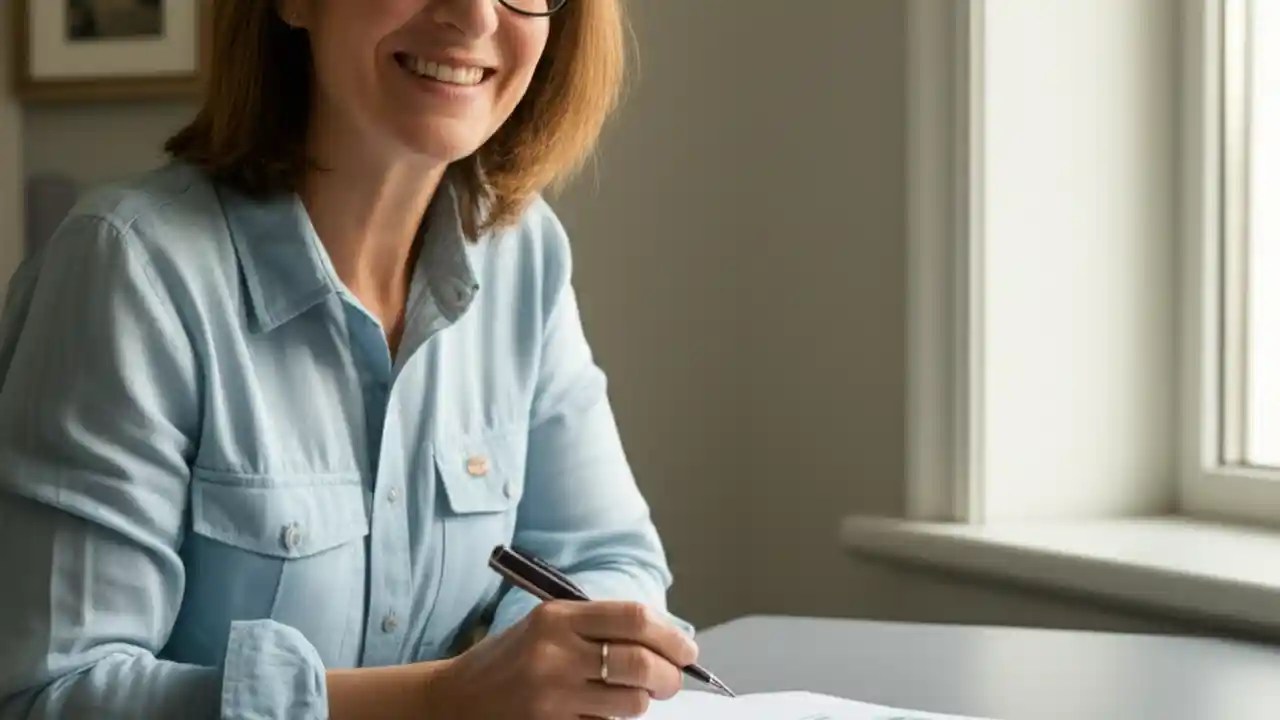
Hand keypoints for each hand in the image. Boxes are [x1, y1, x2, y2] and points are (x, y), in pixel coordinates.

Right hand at [424, 600, 699, 718]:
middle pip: (641, 663)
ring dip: (641, 702)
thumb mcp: (547, 627)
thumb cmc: (509, 662)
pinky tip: (598, 714)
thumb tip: (666, 642)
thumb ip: (598, 628)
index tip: (687, 650)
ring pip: (632, 703)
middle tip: (672, 680)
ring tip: (631, 697)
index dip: (672, 636)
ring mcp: (552, 697)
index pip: (635, 619)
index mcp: (558, 618)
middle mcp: (555, 653)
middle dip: (670, 676)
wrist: (454, 700)